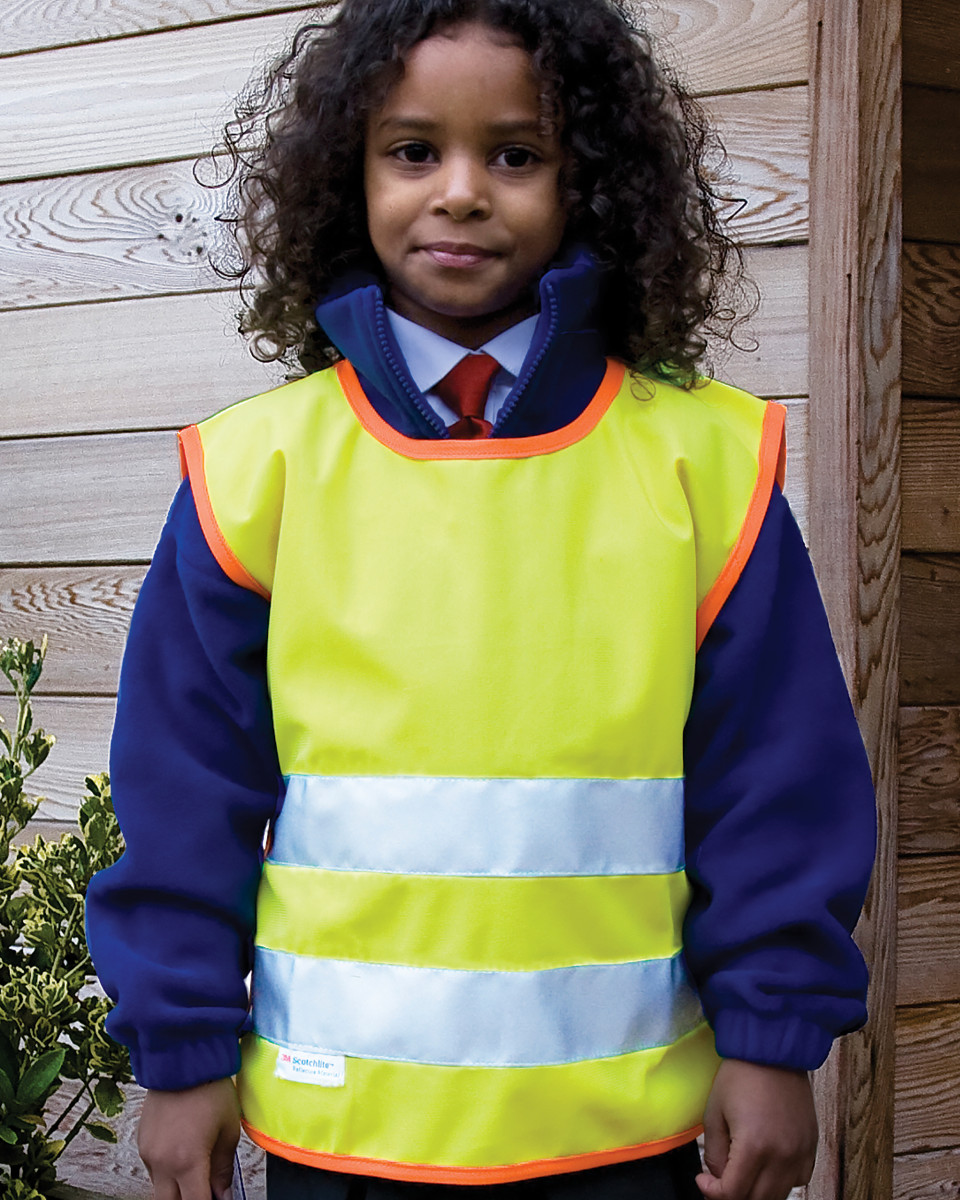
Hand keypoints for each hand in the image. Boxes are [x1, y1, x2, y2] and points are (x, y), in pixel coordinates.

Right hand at [138, 1078, 240, 1199]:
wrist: (182, 1057)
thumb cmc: (210, 1089)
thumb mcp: (228, 1130)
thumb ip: (224, 1169)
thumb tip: (224, 1194)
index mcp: (187, 1161)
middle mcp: (162, 1162)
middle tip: (206, 1191)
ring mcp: (147, 1153)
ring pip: (160, 1190)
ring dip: (176, 1189)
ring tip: (197, 1173)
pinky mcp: (141, 1143)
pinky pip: (153, 1171)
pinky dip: (167, 1173)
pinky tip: (183, 1157)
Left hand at [696, 1059, 817, 1199]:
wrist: (772, 1050)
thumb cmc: (740, 1076)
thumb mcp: (714, 1112)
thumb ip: (715, 1152)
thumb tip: (718, 1177)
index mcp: (754, 1146)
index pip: (733, 1193)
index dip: (713, 1193)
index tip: (704, 1181)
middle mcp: (782, 1156)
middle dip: (734, 1195)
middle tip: (721, 1181)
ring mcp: (800, 1153)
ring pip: (779, 1195)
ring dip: (758, 1192)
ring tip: (742, 1174)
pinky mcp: (811, 1146)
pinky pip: (799, 1180)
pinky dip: (782, 1182)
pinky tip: (767, 1166)